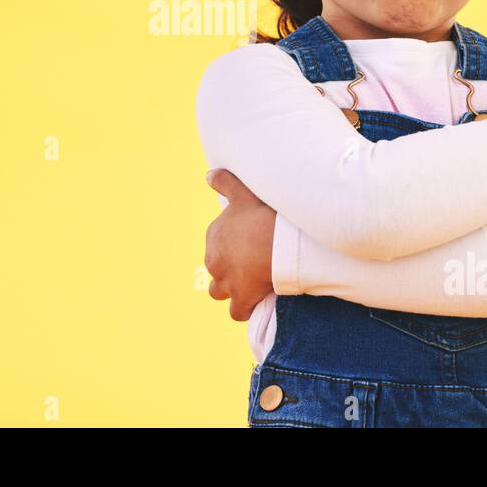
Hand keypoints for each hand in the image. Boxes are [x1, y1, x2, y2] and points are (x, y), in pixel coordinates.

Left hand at [203, 168, 277, 320]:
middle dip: (229, 268)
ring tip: (249, 284)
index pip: (217, 243)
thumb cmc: (261, 215)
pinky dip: (244, 309)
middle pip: (216, 268)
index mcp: (214, 236)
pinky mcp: (241, 299)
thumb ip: (225, 182)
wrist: (277, 242)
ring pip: (218, 291)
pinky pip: (237, 312)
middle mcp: (214, 261)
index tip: (250, 242)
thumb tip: (208, 175)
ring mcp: (226, 282)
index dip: (233, 245)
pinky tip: (256, 303)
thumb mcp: (242, 193)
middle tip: (253, 263)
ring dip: (230, 290)